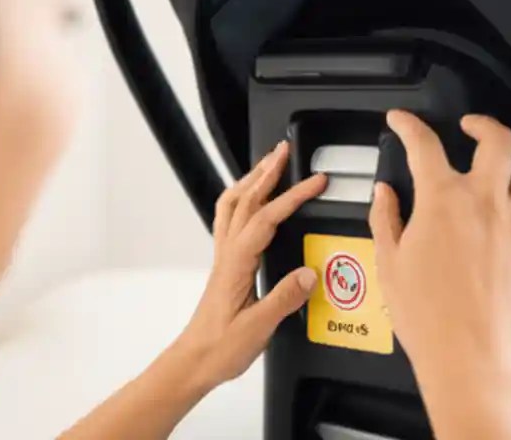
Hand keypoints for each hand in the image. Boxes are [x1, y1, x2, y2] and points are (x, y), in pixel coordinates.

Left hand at [175, 141, 327, 388]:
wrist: (194, 360)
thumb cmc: (220, 347)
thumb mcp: (258, 328)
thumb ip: (283, 299)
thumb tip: (309, 273)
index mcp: (237, 263)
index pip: (267, 218)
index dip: (292, 196)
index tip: (316, 182)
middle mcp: (228, 253)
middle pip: (246, 199)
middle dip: (267, 171)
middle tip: (285, 149)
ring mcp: (224, 256)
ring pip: (233, 205)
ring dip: (251, 180)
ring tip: (268, 163)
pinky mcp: (224, 264)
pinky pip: (229, 220)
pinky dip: (242, 200)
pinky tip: (252, 200)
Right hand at [369, 110, 510, 436]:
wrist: (473, 359)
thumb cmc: (428, 318)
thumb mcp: (389, 264)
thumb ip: (386, 220)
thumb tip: (385, 195)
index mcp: (443, 200)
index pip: (424, 144)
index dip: (409, 125)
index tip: (402, 121)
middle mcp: (485, 204)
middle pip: (498, 141)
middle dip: (484, 123)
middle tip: (472, 124)